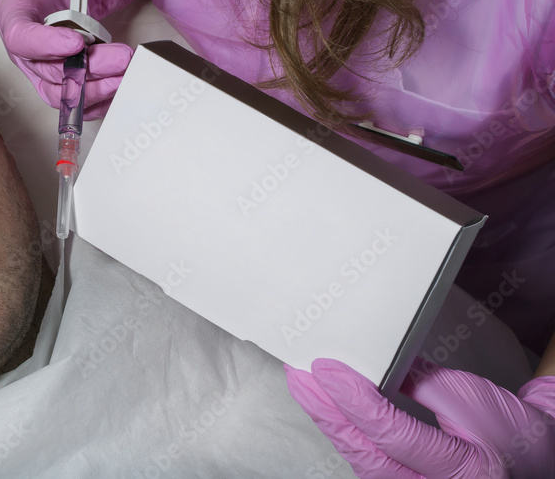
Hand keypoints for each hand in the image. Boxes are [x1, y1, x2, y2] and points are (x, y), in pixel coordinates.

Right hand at [0, 0, 136, 118]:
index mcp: (13, 13)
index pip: (20, 37)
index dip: (45, 45)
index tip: (77, 42)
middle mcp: (23, 49)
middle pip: (49, 71)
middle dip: (87, 68)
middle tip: (122, 57)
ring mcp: (42, 68)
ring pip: (63, 93)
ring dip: (96, 89)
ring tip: (127, 72)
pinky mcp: (64, 80)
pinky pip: (78, 100)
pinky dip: (100, 99)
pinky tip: (123, 84)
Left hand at [285, 358, 554, 477]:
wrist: (532, 460)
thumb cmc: (511, 432)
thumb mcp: (475, 400)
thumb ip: (424, 382)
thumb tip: (375, 364)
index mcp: (465, 471)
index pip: (394, 434)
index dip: (355, 399)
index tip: (327, 368)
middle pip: (366, 454)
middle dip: (327, 412)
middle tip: (299, 376)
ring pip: (360, 462)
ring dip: (328, 422)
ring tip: (304, 387)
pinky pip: (366, 463)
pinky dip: (343, 434)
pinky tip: (326, 410)